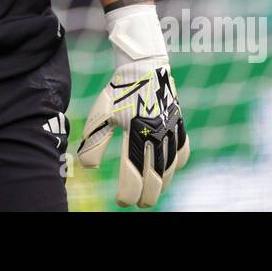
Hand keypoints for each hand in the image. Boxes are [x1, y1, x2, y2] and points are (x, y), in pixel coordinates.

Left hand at [78, 59, 188, 207]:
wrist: (143, 66)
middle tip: (139, 203)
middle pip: (156, 176)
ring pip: (171, 167)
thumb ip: (94, 142)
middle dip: (148, 195)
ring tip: (152, 192)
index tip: (121, 201)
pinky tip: (170, 169)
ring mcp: (171, 130)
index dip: (128, 192)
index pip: (133, 174)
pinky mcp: (178, 123)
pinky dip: (178, 163)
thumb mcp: (100, 115)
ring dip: (162, 184)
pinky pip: (183, 149)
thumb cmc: (117, 91)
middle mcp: (157, 134)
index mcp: (137, 133)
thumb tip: (88, 167)